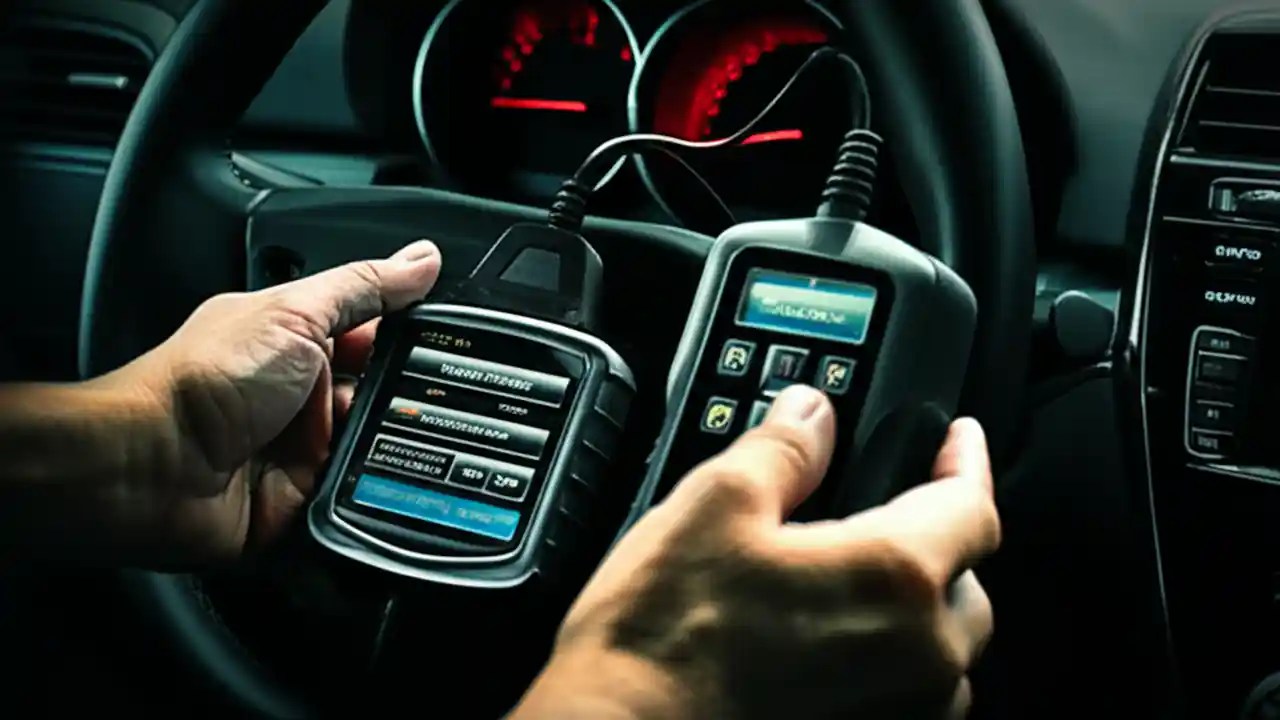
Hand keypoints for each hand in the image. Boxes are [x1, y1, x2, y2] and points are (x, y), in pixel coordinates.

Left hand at [109, 240, 441, 564]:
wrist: (151, 469)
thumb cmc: (202, 383)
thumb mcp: (295, 315)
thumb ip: (364, 287)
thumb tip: (422, 260)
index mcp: (300, 344)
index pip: (379, 338)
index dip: (417, 342)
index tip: (463, 346)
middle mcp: (304, 399)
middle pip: (387, 402)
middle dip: (413, 406)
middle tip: (446, 405)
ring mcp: (304, 454)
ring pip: (380, 455)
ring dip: (395, 454)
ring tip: (414, 449)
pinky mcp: (305, 506)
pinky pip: (357, 506)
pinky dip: (374, 501)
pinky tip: (390, 491)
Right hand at [514, 385, 1000, 719]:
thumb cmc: (662, 644)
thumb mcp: (713, 507)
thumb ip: (783, 450)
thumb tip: (812, 414)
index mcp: (894, 579)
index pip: (973, 505)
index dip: (966, 461)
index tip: (958, 440)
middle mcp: (918, 658)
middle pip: (968, 586)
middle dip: (940, 543)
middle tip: (886, 517)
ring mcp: (899, 714)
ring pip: (942, 653)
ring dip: (916, 615)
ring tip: (846, 590)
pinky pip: (910, 701)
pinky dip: (888, 667)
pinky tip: (828, 651)